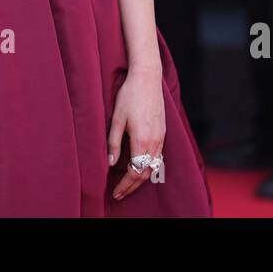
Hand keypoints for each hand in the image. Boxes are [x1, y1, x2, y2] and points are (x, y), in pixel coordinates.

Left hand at [108, 66, 164, 200]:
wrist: (147, 78)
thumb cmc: (130, 95)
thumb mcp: (116, 119)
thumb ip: (113, 142)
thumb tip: (109, 163)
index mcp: (142, 140)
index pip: (135, 172)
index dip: (125, 185)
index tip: (116, 192)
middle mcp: (155, 141)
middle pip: (146, 173)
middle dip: (132, 186)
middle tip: (120, 193)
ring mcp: (161, 137)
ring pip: (153, 166)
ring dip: (141, 178)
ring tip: (129, 184)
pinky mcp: (163, 131)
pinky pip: (158, 156)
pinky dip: (149, 167)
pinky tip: (140, 166)